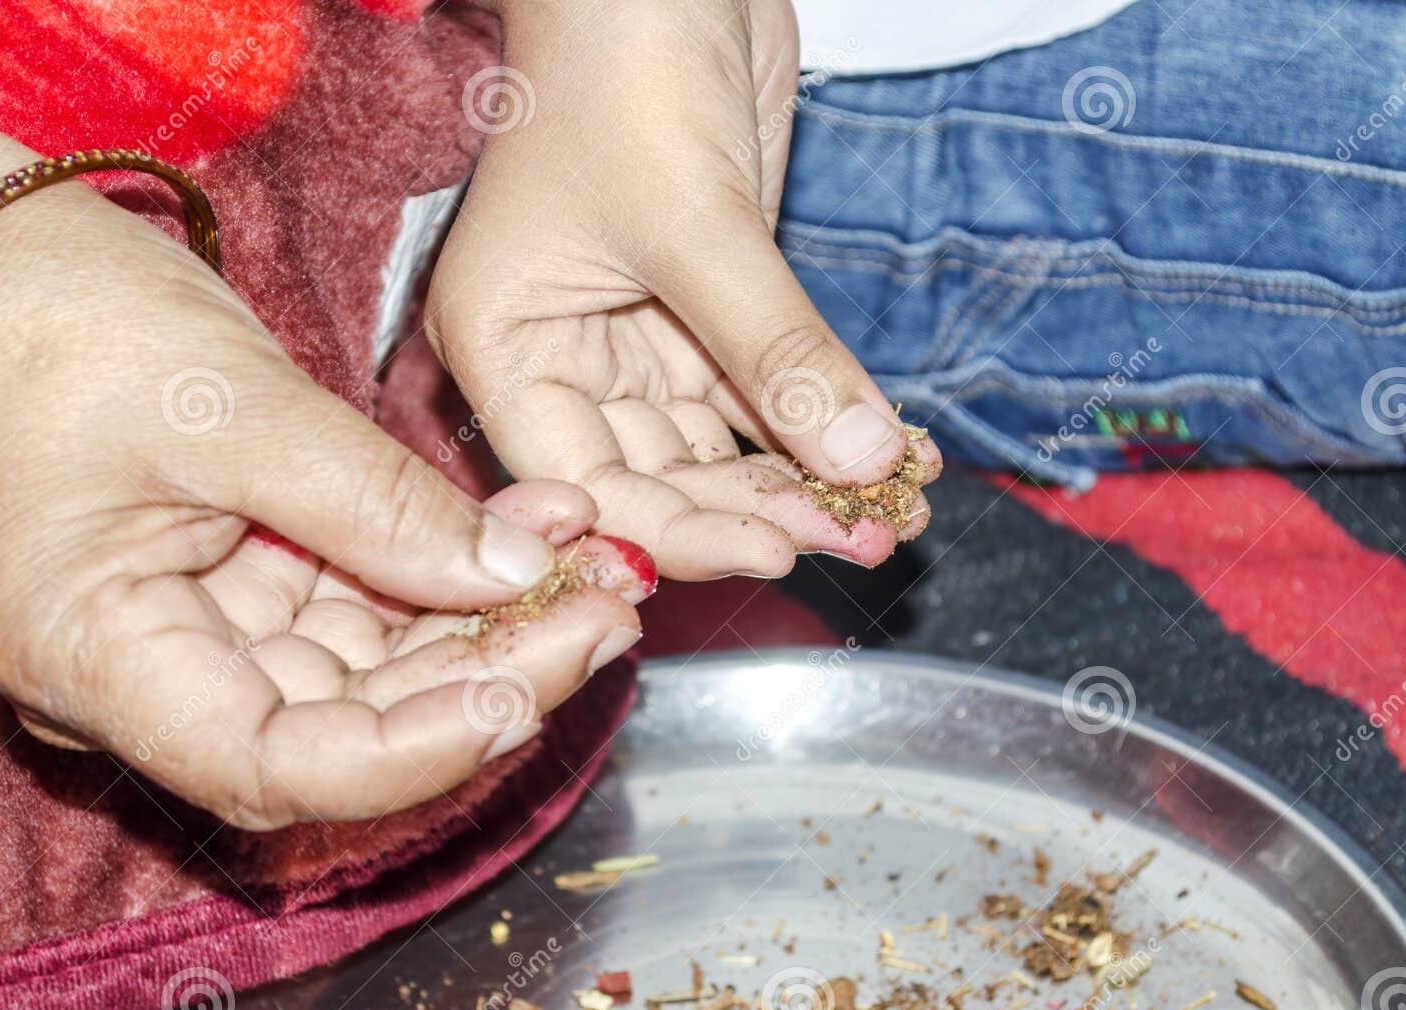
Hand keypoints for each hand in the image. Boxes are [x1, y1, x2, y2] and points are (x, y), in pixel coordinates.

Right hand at [0, 175, 645, 830]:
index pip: (277, 765)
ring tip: (599, 563)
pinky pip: (370, 604)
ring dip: (492, 623)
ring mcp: (206, 637)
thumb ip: (378, 506)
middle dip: (487, 675)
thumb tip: (517, 582)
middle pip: (346, 727)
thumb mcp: (233, 405)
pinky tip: (539, 528)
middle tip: (608, 613)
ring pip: (375, 671)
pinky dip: (454, 570)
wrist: (5, 272)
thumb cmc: (65, 324)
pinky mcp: (250, 592)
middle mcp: (151, 677)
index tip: (528, 691)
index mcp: (94, 657)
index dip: (414, 751)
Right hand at [428, 0, 940, 580]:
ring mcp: (640, 338)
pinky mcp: (708, 309)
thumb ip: (779, 351)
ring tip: (896, 514)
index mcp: (509, 348)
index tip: (781, 547)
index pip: (590, 483)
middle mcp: (566, 359)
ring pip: (721, 446)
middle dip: (765, 512)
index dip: (682, 530)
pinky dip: (822, 425)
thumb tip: (862, 462)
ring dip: (806, 481)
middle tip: (867, 538)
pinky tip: (885, 459)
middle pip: (664, 478)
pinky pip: (764, 392)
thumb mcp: (698, 221)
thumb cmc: (626, 66)